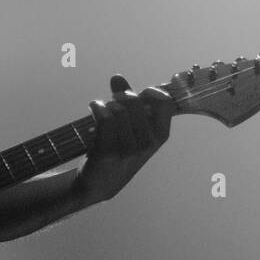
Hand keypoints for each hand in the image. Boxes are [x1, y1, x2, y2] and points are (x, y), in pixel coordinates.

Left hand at [73, 74, 172, 205]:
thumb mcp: (131, 128)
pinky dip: (97, 108)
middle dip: (121, 96)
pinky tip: (94, 108)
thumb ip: (126, 102)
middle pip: (135, 101)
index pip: (165, 103)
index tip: (139, 93)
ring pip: (117, 110)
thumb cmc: (118, 149)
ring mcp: (129, 149)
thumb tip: (117, 77)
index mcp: (159, 135)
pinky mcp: (109, 152)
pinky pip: (105, 119)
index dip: (150, 92)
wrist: (100, 182)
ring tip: (100, 109)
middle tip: (112, 100)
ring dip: (105, 104)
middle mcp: (148, 143)